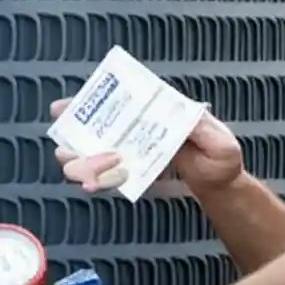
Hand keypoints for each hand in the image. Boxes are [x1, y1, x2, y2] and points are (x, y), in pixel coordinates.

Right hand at [48, 98, 242, 192]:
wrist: (219, 185)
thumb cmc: (221, 157)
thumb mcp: (220, 141)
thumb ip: (204, 130)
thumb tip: (186, 118)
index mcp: (155, 111)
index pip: (117, 100)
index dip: (86, 102)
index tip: (64, 108)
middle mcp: (137, 128)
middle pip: (93, 126)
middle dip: (73, 136)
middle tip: (71, 149)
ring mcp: (130, 151)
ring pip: (90, 153)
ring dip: (81, 162)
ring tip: (88, 173)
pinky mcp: (130, 174)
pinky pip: (102, 176)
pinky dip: (94, 180)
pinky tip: (93, 185)